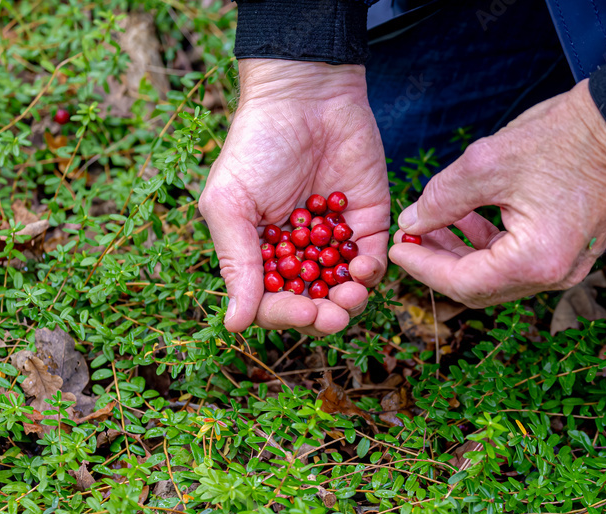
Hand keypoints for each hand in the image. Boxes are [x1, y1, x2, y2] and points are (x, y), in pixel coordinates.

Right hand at [199, 60, 389, 333]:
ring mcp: (335, 242)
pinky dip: (372, 270)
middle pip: (314, 305)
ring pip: (346, 290)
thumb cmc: (256, 145)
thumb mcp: (231, 203)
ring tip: (352, 296)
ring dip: (351, 301)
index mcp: (261, 255)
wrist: (305, 95)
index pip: (272, 303)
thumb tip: (233, 325)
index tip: (302, 310)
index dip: (286, 314)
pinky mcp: (369, 223)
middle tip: (334, 315)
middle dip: (325, 316)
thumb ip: (237, 262)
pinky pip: (374, 260)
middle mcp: (298, 255)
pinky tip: (364, 266)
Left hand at [388, 80, 605, 307]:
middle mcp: (553, 277)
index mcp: (534, 262)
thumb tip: (413, 222)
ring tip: (434, 223)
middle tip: (411, 238)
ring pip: (498, 277)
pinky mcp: (571, 253)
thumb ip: (442, 199)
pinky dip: (490, 245)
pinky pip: (519, 262)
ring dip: (463, 254)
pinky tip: (469, 217)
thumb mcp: (488, 163)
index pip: (463, 283)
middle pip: (480, 289)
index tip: (396, 246)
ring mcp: (567, 269)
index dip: (423, 267)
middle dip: (440, 264)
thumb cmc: (565, 139)